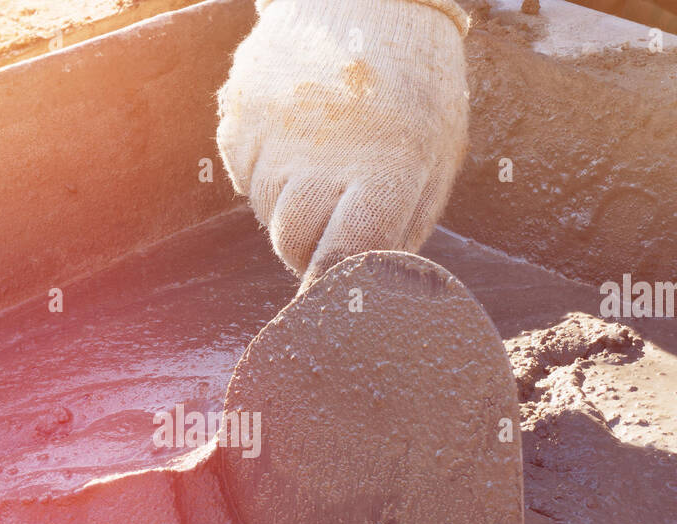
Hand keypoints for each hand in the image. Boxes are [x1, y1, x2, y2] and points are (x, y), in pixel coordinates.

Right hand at [216, 0, 470, 288]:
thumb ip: (408, 221)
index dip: (336, 282)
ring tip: (320, 169)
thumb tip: (373, 280)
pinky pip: (243, 173)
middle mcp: (322, 153)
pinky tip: (296, 140)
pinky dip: (265, 172)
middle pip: (293, 244)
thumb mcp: (436, 152)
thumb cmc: (414, 82)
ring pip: (266, 211)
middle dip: (309, 250)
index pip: (344, 256)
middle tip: (331, 229)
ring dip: (289, 208)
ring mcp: (274, 132)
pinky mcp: (241, 113)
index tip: (336, 288)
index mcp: (386, 167)